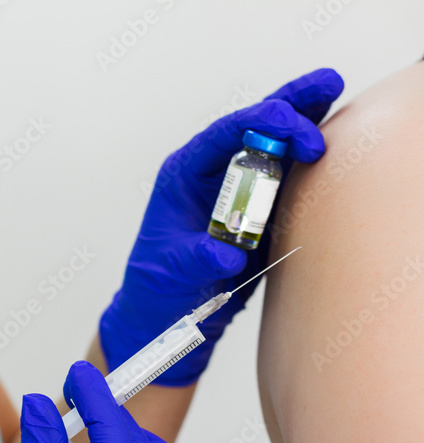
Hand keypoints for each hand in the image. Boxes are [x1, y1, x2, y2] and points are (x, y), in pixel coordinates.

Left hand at [99, 68, 344, 384]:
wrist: (168, 313)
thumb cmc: (157, 287)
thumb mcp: (171, 272)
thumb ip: (197, 259)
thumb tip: (226, 254)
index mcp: (184, 174)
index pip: (224, 133)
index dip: (263, 123)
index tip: (299, 133)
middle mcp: (210, 173)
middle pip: (252, 127)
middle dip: (289, 104)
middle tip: (328, 82)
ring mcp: (235, 188)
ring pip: (272, 145)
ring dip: (303, 121)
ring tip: (333, 92)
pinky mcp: (255, 209)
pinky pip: (284, 176)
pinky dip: (307, 158)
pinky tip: (332, 142)